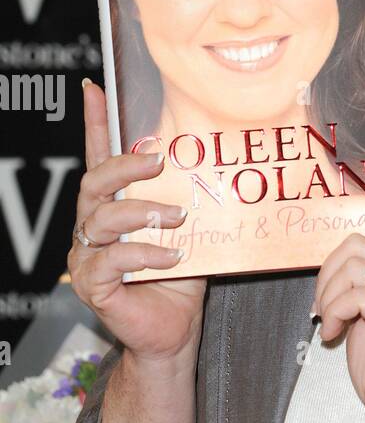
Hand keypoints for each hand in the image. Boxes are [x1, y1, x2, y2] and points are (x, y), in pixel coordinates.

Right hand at [66, 79, 206, 364]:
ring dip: (143, 213)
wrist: (174, 333)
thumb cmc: (181, 280)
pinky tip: (172, 256)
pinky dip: (144, 254)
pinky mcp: (93, 286)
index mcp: (113, 208)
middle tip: (159, 162)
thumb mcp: (189, 230)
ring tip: (178, 218)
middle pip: (94, 184)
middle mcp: (93, 228)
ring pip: (102, 220)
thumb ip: (188, 199)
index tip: (95, 89)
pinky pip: (112, 260)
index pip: (99, 159)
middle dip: (125, 167)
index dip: (95, 124)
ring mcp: (88, 256)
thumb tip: (219, 161)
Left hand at [313, 138, 364, 422]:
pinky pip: (354, 293)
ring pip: (351, 268)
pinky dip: (334, 314)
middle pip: (355, 244)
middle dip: (325, 277)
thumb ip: (360, 289)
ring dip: (328, 299)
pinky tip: (336, 336)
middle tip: (324, 312)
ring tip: (332, 327)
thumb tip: (332, 275)